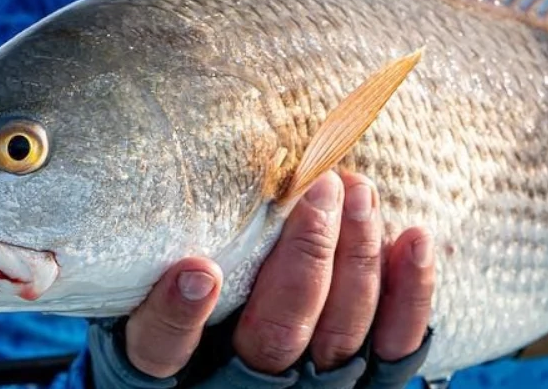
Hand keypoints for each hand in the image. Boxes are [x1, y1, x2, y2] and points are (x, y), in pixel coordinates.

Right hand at [87, 172, 437, 388]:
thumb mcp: (134, 293)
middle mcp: (240, 388)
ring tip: (357, 192)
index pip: (162, 353)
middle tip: (318, 190)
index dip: (177, 317)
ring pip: (341, 333)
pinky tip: (413, 239)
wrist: (224, 374)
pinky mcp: (364, 381)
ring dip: (356, 256)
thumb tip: (142, 180)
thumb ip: (143, 264)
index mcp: (169, 374)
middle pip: (276, 336)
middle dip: (305, 259)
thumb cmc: (171, 313)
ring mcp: (308, 388)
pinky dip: (410, 294)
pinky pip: (395, 346)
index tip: (196, 270)